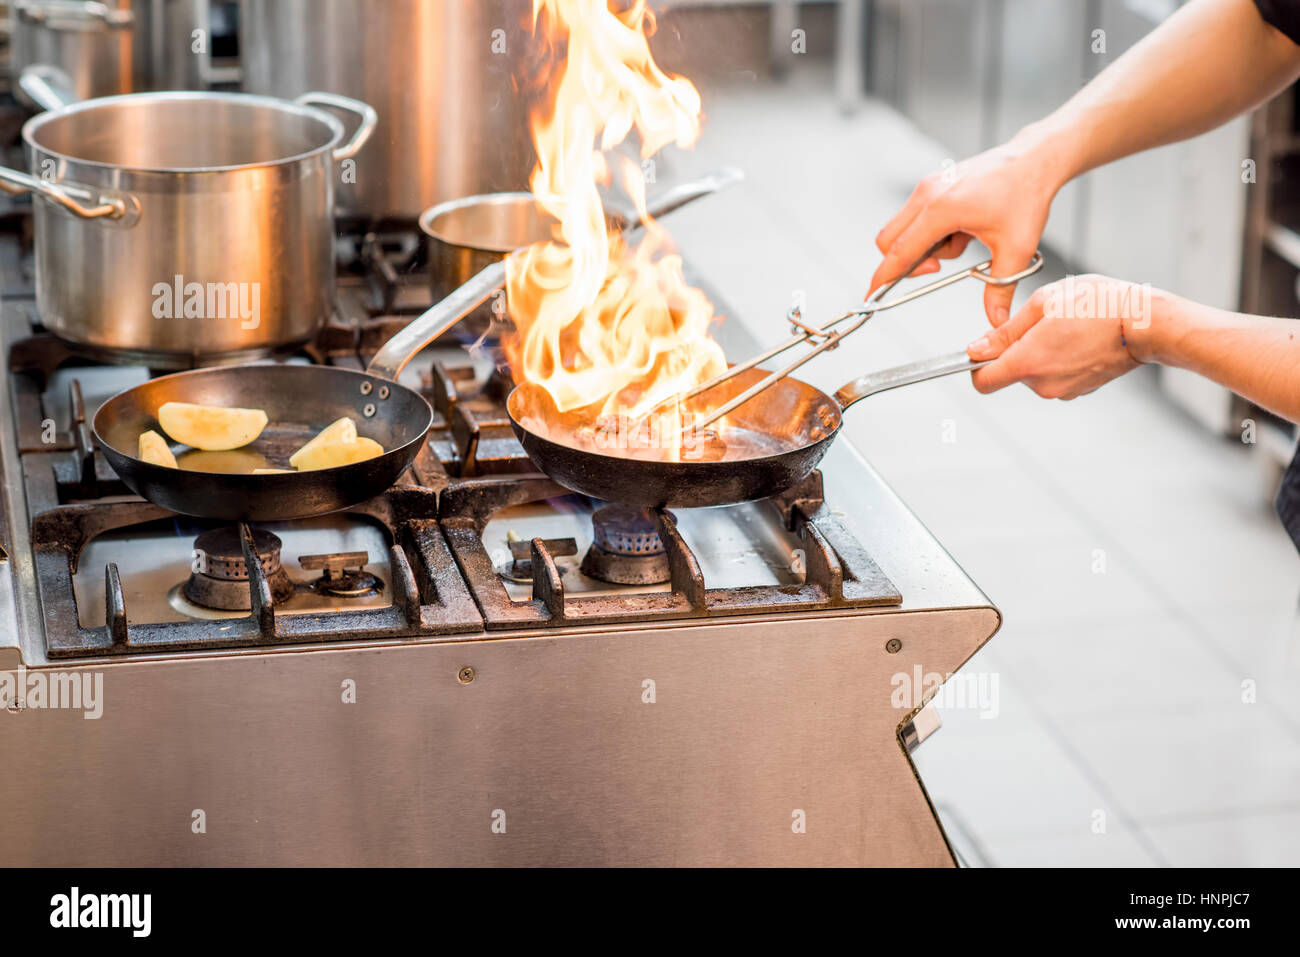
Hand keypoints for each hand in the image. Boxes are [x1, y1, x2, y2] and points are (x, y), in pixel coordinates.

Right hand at [869, 131, 1062, 326]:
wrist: (1034, 160)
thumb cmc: (1025, 194)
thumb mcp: (1016, 248)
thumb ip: (1000, 288)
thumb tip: (996, 318)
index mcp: (942, 209)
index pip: (899, 251)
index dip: (883, 278)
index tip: (871, 296)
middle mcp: (928, 194)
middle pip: (889, 241)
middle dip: (908, 263)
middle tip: (940, 266)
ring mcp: (928, 187)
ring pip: (903, 230)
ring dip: (926, 247)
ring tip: (963, 240)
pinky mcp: (932, 185)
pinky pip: (916, 217)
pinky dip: (933, 232)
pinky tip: (962, 228)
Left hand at [967, 274, 1157, 398]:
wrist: (1146, 323)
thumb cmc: (1098, 304)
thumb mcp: (1043, 304)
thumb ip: (1005, 331)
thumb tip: (975, 349)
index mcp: (1027, 363)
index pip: (982, 381)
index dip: (977, 364)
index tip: (986, 347)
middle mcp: (1043, 385)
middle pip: (1010, 373)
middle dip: (1017, 350)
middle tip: (1043, 321)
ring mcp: (1064, 391)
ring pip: (1035, 373)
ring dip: (1040, 352)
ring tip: (1067, 326)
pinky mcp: (1081, 390)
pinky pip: (1056, 375)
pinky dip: (1060, 359)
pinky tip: (1080, 338)